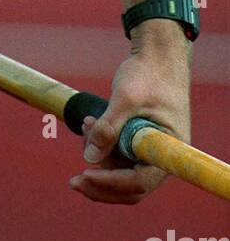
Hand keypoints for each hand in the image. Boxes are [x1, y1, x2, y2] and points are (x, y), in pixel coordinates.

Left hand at [69, 27, 190, 203]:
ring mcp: (149, 150)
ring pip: (120, 171)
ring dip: (97, 157)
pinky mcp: (138, 141)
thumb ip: (108, 128)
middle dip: (100, 184)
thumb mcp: (126, 98)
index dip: (111, 183)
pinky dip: (100, 146)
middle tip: (73, 181)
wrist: (159, 55)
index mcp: (168, 150)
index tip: (86, 173)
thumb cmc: (149, 74)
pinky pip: (118, 155)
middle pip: (129, 186)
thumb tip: (89, 158)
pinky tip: (89, 125)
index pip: (139, 181)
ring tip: (86, 127)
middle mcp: (161, 156)